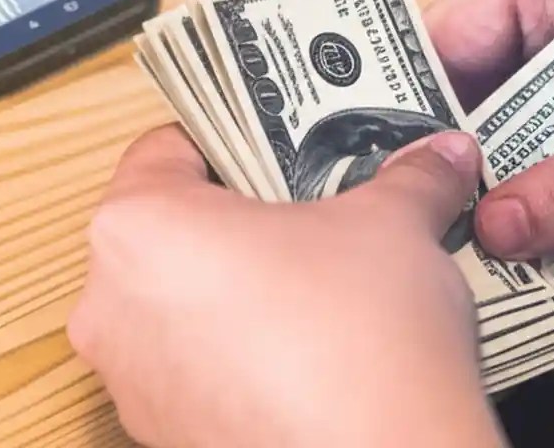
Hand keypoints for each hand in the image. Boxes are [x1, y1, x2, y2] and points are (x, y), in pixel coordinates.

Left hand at [67, 126, 505, 447]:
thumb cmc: (359, 344)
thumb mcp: (394, 225)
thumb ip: (412, 177)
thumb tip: (441, 157)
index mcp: (139, 227)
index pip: (168, 148)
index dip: (233, 134)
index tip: (277, 140)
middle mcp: (112, 305)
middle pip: (171, 229)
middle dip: (242, 216)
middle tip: (311, 208)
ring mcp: (134, 381)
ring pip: (180, 303)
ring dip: (240, 288)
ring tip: (320, 281)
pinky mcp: (166, 435)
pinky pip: (196, 367)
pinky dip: (242, 351)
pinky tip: (312, 348)